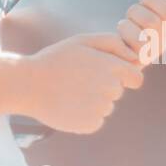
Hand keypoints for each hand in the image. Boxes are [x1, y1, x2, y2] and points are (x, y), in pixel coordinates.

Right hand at [20, 33, 145, 134]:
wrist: (29, 85)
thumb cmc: (56, 60)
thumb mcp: (82, 41)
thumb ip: (112, 44)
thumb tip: (133, 56)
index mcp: (111, 67)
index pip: (136, 79)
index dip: (125, 76)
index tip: (109, 75)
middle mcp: (110, 89)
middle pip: (117, 91)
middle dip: (104, 86)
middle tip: (79, 80)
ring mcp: (101, 109)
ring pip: (106, 106)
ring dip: (93, 101)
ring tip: (70, 92)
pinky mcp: (91, 124)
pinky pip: (95, 120)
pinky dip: (84, 115)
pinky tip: (68, 105)